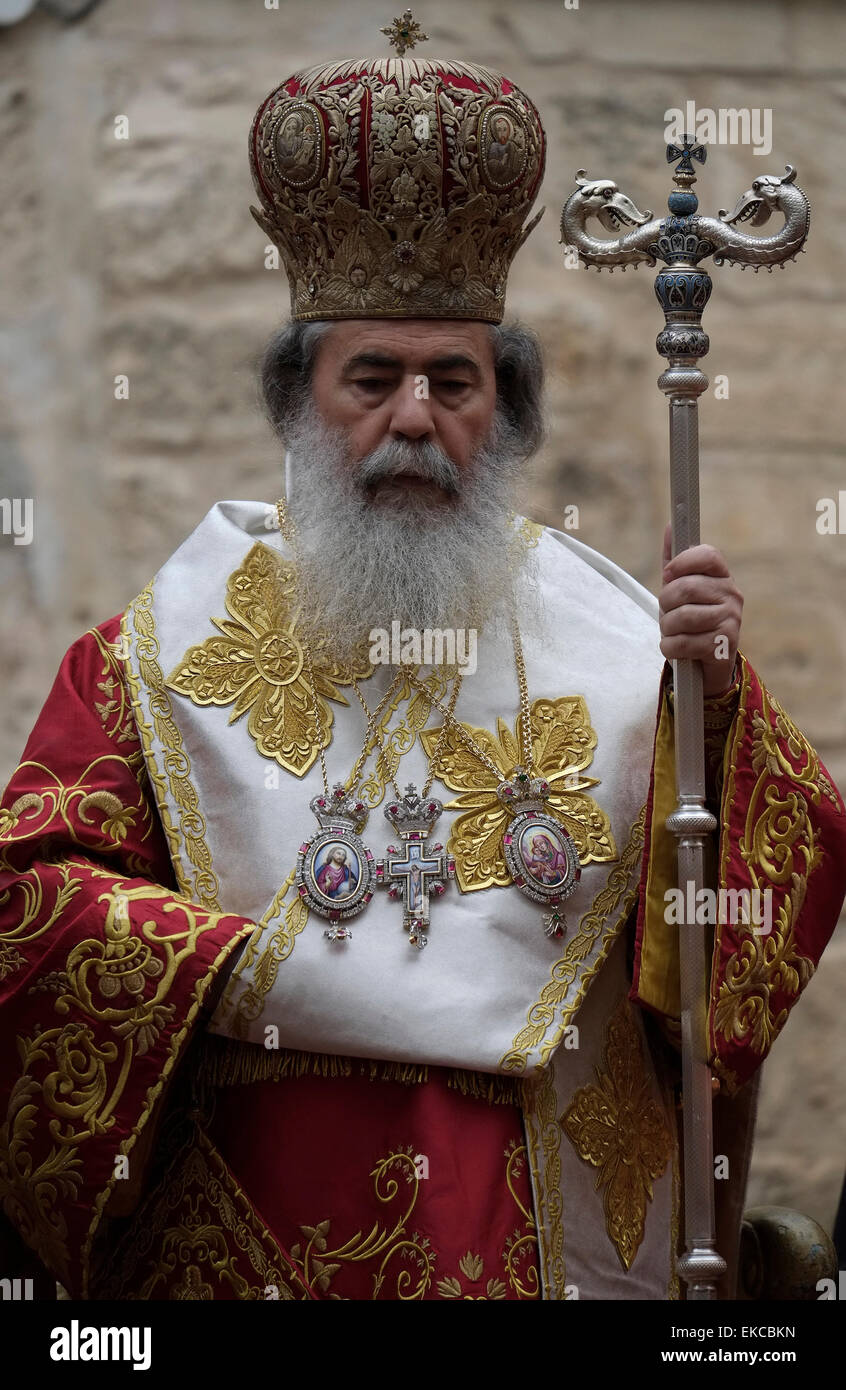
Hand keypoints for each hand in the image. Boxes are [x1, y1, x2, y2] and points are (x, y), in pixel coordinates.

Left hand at [658, 524, 742, 697]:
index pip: (707, 554)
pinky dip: (670, 648)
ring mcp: (731, 620)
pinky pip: (683, 643)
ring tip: (673, 632)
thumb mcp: (682, 590)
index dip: (682, 562)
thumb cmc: (692, 621)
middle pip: (685, 588)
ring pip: (682, 617)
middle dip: (665, 603)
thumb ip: (675, 561)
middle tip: (667, 612)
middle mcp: (732, 594)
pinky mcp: (724, 645)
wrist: (707, 662)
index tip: (668, 575)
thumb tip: (671, 527)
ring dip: (667, 628)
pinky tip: (677, 648)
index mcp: (721, 576)